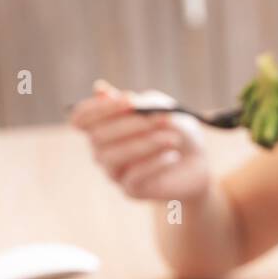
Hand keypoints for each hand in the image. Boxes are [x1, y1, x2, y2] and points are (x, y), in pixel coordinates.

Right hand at [70, 79, 209, 200]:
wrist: (196, 160)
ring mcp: (113, 171)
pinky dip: (154, 164)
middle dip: (132, 125)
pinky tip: (173, 156)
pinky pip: (133, 177)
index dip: (100, 108)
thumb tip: (99, 89)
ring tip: (173, 139)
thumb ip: (134, 101)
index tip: (129, 100)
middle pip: (98, 136)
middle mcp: (101, 149)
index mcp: (102, 124)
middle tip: (162, 119)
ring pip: (113, 157)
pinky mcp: (130, 190)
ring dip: (145, 144)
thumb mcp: (160, 108)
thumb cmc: (173, 128)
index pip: (81, 117)